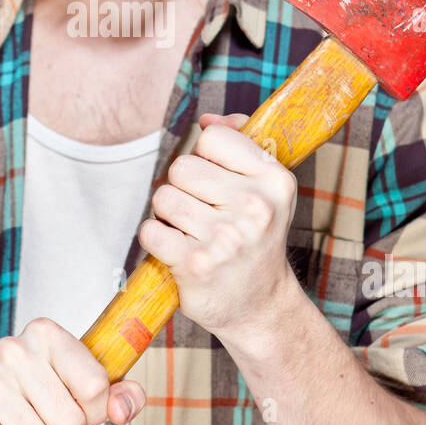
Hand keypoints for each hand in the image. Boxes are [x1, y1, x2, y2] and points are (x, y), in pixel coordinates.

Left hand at [138, 112, 298, 341]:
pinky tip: (179, 251)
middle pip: (182, 166)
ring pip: (163, 196)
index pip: (213, 138)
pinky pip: (150, 230)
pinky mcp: (196, 264)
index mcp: (275, 180)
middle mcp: (255, 207)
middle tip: (204, 214)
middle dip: (184, 188)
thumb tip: (208, 118)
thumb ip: (240, 143)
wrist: (261, 305)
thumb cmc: (256, 240)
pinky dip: (156, 239)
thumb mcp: (266, 189)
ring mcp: (225, 237)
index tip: (218, 182)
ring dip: (169, 215)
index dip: (206, 158)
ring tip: (192, 232)